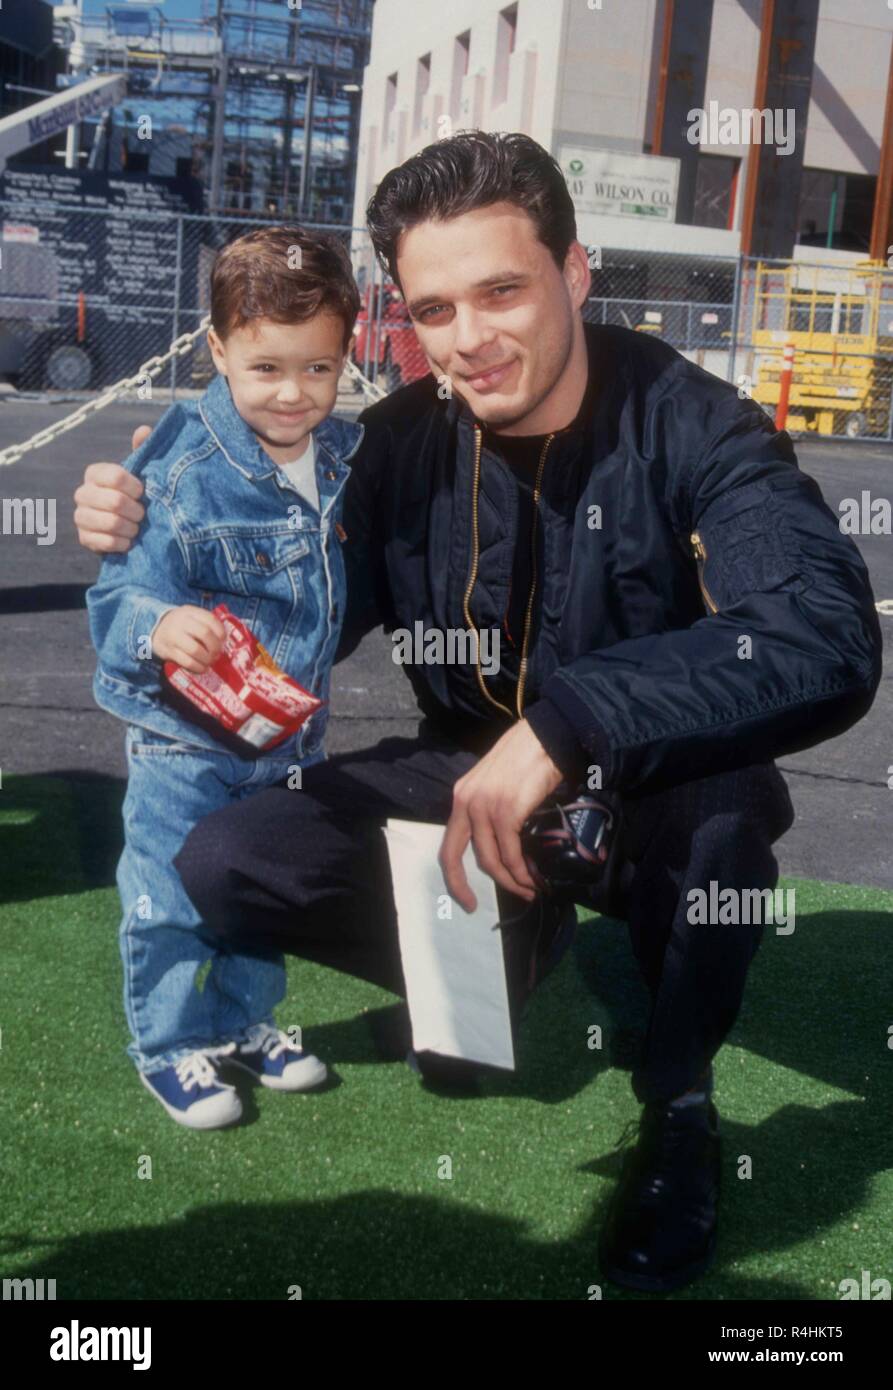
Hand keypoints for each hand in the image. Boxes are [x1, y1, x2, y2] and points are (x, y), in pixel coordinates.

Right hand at [73, 425, 150, 552]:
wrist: (127, 527)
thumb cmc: (135, 496)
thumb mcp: (141, 474)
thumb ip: (142, 452)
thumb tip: (144, 430)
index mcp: (95, 473)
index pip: (116, 476)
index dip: (135, 487)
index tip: (143, 493)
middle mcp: (82, 492)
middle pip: (115, 502)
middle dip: (136, 511)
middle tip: (142, 515)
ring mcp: (80, 516)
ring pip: (110, 523)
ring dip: (130, 528)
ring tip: (136, 528)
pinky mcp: (83, 538)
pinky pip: (105, 542)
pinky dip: (122, 543)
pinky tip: (127, 541)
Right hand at [152, 606, 225, 674]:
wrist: (155, 630)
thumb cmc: (180, 626)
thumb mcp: (191, 617)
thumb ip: (206, 624)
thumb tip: (223, 643)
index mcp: (189, 612)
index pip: (210, 619)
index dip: (220, 632)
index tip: (223, 641)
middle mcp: (180, 622)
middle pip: (205, 634)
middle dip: (215, 647)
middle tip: (217, 653)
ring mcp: (173, 637)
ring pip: (196, 650)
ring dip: (207, 659)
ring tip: (210, 661)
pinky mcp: (168, 651)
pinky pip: (187, 662)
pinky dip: (198, 668)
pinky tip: (203, 668)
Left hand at [438, 719, 564, 911]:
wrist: (547, 736)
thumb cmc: (527, 758)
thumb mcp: (496, 784)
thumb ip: (490, 809)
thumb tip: (501, 843)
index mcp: (461, 797)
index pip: (447, 845)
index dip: (453, 877)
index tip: (466, 899)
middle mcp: (466, 802)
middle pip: (457, 857)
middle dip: (467, 887)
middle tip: (490, 904)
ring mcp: (484, 806)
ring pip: (490, 860)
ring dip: (509, 881)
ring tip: (527, 890)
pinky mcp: (506, 811)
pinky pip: (510, 852)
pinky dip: (521, 871)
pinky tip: (532, 878)